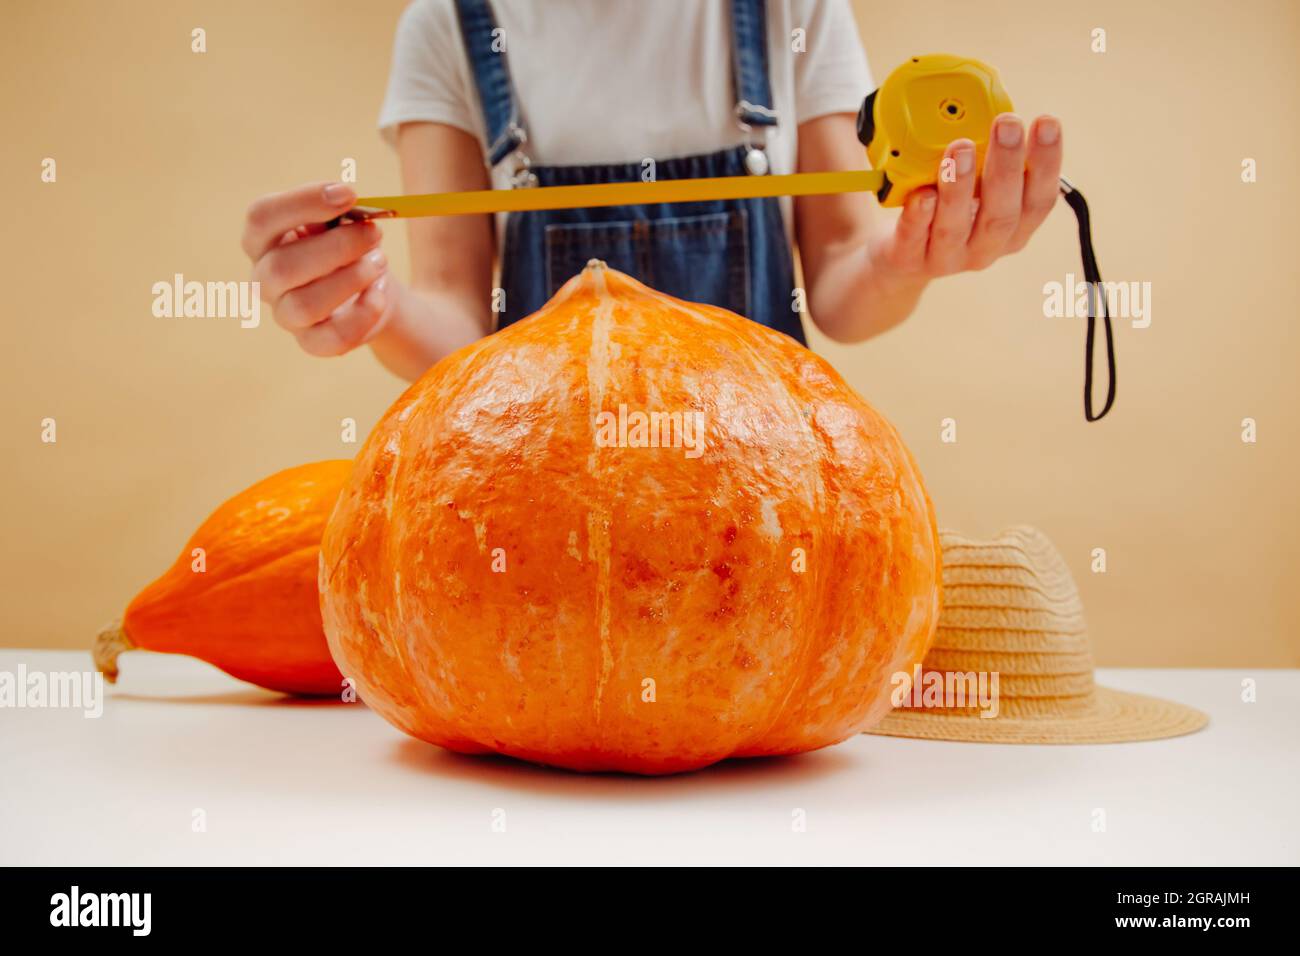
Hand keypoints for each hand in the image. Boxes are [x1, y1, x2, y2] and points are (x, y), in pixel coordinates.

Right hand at [242, 182, 393, 355]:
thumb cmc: (352, 248)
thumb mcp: (346, 223)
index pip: (261, 217)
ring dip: (350, 280)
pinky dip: (363, 313)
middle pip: (282, 267)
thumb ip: (340, 214)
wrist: (376, 290)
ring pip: (304, 305)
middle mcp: (265, 278)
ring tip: (379, 262)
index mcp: (264, 239)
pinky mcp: (312, 342)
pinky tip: (379, 293)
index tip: (348, 193)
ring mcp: (285, 314)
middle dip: (337, 247)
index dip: (303, 202)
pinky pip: (333, 338)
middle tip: (374, 232)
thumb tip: (348, 205)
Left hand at [875, 114, 1062, 278]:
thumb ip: (988, 157)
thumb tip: (993, 104)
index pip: (1041, 200)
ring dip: (961, 186)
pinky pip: (914, 238)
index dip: (1047, 163)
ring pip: (957, 226)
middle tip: (1007, 123)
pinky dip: (919, 215)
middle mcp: (986, 248)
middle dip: (1007, 166)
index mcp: (1013, 228)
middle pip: (1002, 213)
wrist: (903, 258)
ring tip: (961, 148)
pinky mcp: (910, 260)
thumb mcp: (976, 186)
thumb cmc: (947, 211)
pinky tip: (922, 193)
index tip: (1046, 122)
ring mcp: (948, 258)